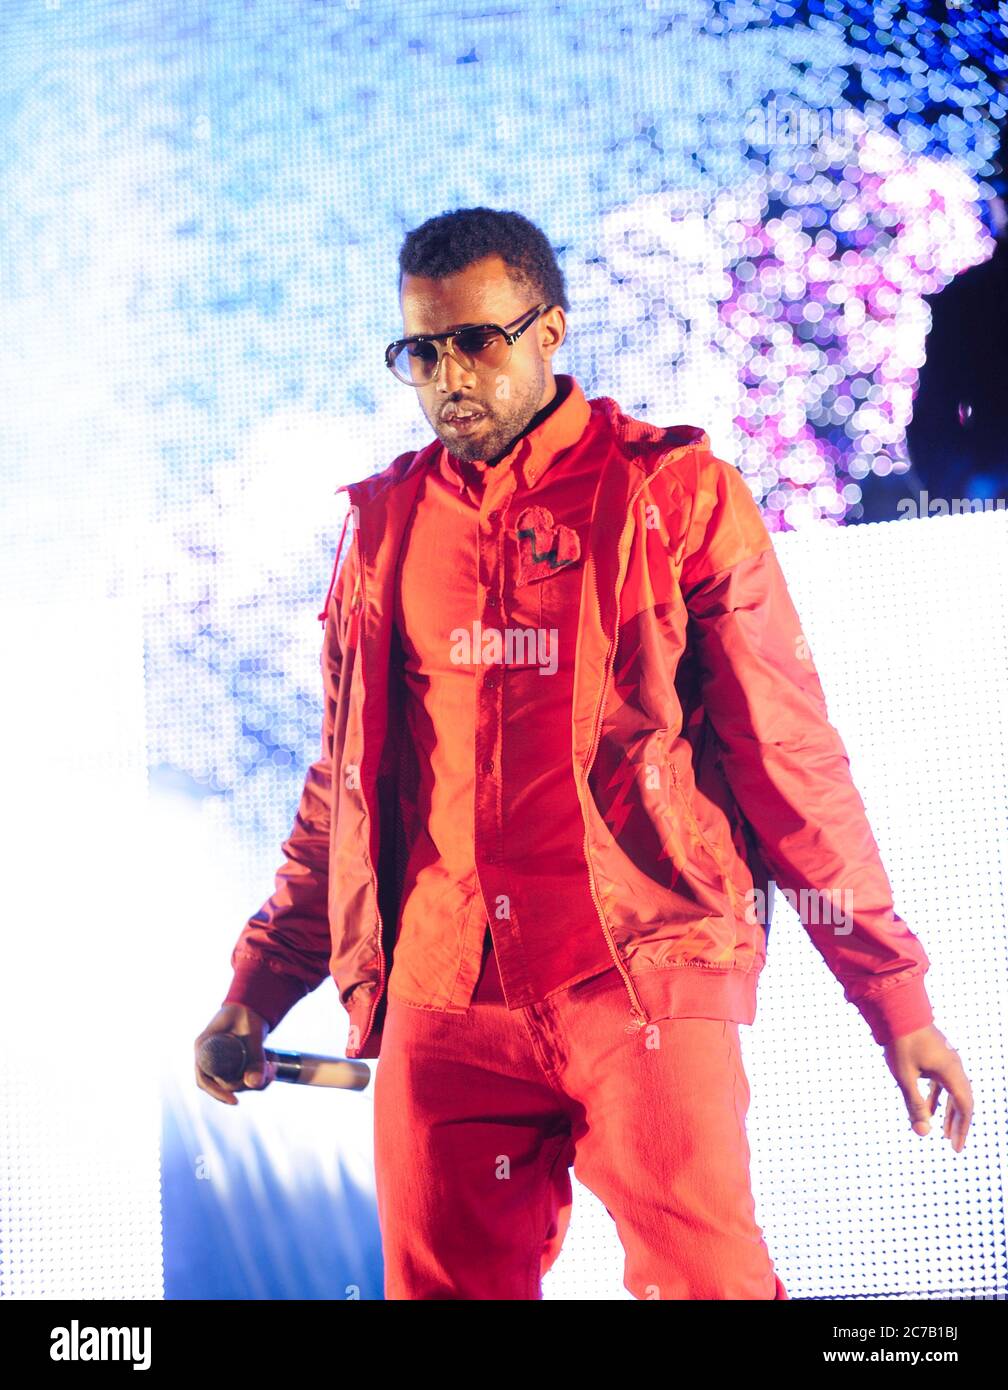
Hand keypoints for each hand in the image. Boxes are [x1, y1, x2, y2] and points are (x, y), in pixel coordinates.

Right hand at [194, 1004, 276, 1105]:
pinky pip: (242, 1077)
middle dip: (247, 1085)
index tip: (235, 1101)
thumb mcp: (253, 1033)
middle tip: (270, 1073)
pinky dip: (257, 1077)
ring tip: (273, 1066)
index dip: (217, 1093)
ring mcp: (220, 1061)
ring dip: (256, 1081)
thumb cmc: (248, 1012)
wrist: (253, 1004)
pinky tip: (272, 1068)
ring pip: (235, 1082)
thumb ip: (255, 1056)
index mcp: (204, 1046)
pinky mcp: (233, 1063)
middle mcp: (209, 1056)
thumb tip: (255, 1084)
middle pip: (223, 1084)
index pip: (204, 1079)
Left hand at [883, 1023, 972, 1151]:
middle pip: (962, 1100)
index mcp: (951, 1071)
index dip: (962, 1129)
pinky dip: (938, 1097)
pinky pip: (942, 1082)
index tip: (956, 1148)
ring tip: (944, 1132)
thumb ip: (914, 1104)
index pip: (965, 1107)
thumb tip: (922, 1132)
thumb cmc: (900, 1042)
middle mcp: (954, 1065)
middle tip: (952, 1144)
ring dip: (949, 1112)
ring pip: (952, 1091)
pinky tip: (930, 1108)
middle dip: (958, 1123)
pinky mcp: (936, 1055)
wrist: (896, 1008)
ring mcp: (946, 1059)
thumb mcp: (904, 1077)